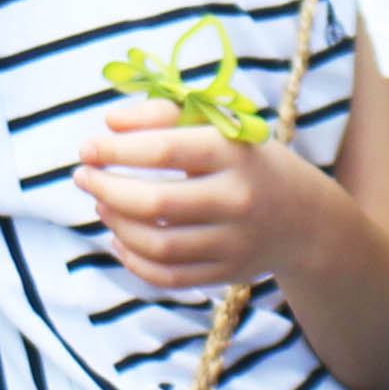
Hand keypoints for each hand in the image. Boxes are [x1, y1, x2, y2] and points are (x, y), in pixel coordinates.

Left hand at [73, 104, 344, 297]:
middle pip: (154, 203)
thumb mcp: (219, 125)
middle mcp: (237, 200)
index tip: (87, 147)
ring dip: (115, 223)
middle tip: (82, 176)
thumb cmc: (247, 161)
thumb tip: (110, 124)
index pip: (164, 149)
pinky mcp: (226, 274)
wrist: (306, 219)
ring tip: (101, 202)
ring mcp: (233, 243)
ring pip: (155, 244)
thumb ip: (165, 113)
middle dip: (106, 188)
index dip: (115, 149)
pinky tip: (120, 237)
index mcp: (235, 153)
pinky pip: (166, 276)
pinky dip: (133, 259)